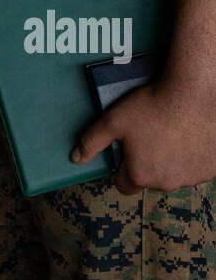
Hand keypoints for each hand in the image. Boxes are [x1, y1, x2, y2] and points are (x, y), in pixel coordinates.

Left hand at [71, 77, 215, 194]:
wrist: (195, 94)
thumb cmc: (153, 107)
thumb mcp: (113, 120)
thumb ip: (92, 141)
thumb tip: (76, 158)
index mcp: (141, 175)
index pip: (124, 185)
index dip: (122, 168)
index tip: (126, 150)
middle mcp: (167, 183)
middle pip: (150, 179)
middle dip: (147, 163)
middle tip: (149, 136)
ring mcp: (192, 177)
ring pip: (175, 174)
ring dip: (171, 160)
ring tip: (170, 132)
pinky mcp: (210, 168)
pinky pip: (197, 167)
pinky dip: (192, 156)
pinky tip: (188, 136)